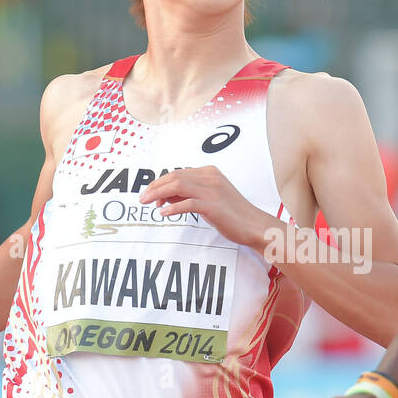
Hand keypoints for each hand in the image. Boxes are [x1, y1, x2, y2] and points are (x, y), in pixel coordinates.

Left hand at [138, 165, 274, 248]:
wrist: (254, 225)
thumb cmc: (233, 214)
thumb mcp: (210, 198)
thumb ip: (191, 193)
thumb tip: (166, 195)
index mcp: (209, 172)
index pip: (177, 172)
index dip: (160, 182)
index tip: (151, 195)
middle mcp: (210, 178)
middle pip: (174, 176)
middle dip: (155, 187)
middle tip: (143, 199)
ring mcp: (212, 191)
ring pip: (177, 186)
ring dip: (159, 194)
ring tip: (149, 204)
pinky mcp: (213, 206)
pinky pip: (187, 203)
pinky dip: (172, 208)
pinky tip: (164, 214)